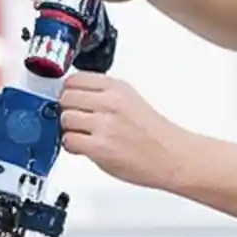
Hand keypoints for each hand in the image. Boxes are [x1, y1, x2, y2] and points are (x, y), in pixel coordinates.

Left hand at [58, 71, 190, 190]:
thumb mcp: (131, 100)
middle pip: (66, 97)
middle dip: (67, 109)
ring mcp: (104, 125)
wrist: (171, 156)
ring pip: (65, 119)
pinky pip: (69, 141)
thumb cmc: (154, 133)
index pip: (75, 79)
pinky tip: (84, 147)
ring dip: (69, 129)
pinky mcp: (100, 147)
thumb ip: (104, 95)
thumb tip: (76, 97)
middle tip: (77, 119)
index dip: (69, 91)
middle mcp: (110, 102)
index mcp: (117, 88)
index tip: (71, 99)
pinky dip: (72, 146)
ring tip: (83, 135)